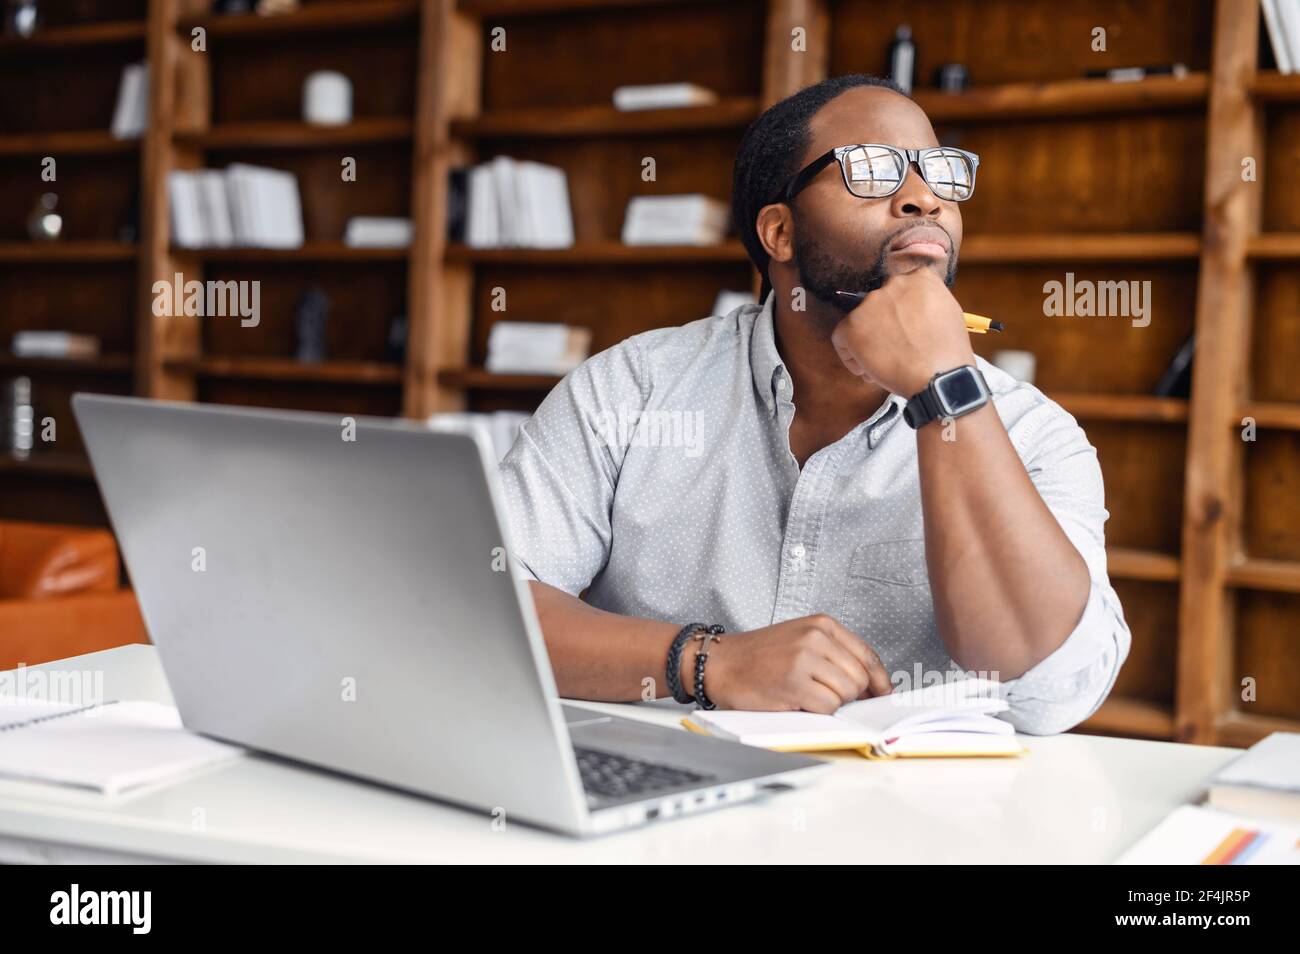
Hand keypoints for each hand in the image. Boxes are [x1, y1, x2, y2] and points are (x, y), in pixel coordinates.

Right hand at [685, 614, 892, 713]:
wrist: (720, 663)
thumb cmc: (759, 657)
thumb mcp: (800, 639)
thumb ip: (834, 654)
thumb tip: (871, 685)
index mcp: (822, 624)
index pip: (867, 655)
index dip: (879, 680)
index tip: (882, 693)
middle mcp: (816, 637)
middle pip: (860, 678)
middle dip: (851, 695)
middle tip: (828, 697)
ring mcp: (805, 659)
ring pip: (846, 694)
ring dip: (832, 703)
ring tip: (807, 696)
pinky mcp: (795, 683)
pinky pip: (828, 707)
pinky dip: (818, 712)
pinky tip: (798, 702)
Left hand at [830, 267, 975, 396]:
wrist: (938, 376)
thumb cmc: (948, 353)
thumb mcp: (949, 312)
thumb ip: (928, 300)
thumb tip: (914, 305)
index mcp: (920, 278)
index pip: (901, 289)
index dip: (899, 312)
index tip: (902, 328)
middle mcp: (893, 284)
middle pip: (879, 305)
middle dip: (883, 326)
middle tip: (894, 348)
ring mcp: (871, 303)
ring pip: (860, 321)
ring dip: (868, 341)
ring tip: (883, 363)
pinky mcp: (852, 324)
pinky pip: (841, 338)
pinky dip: (850, 355)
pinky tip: (868, 369)